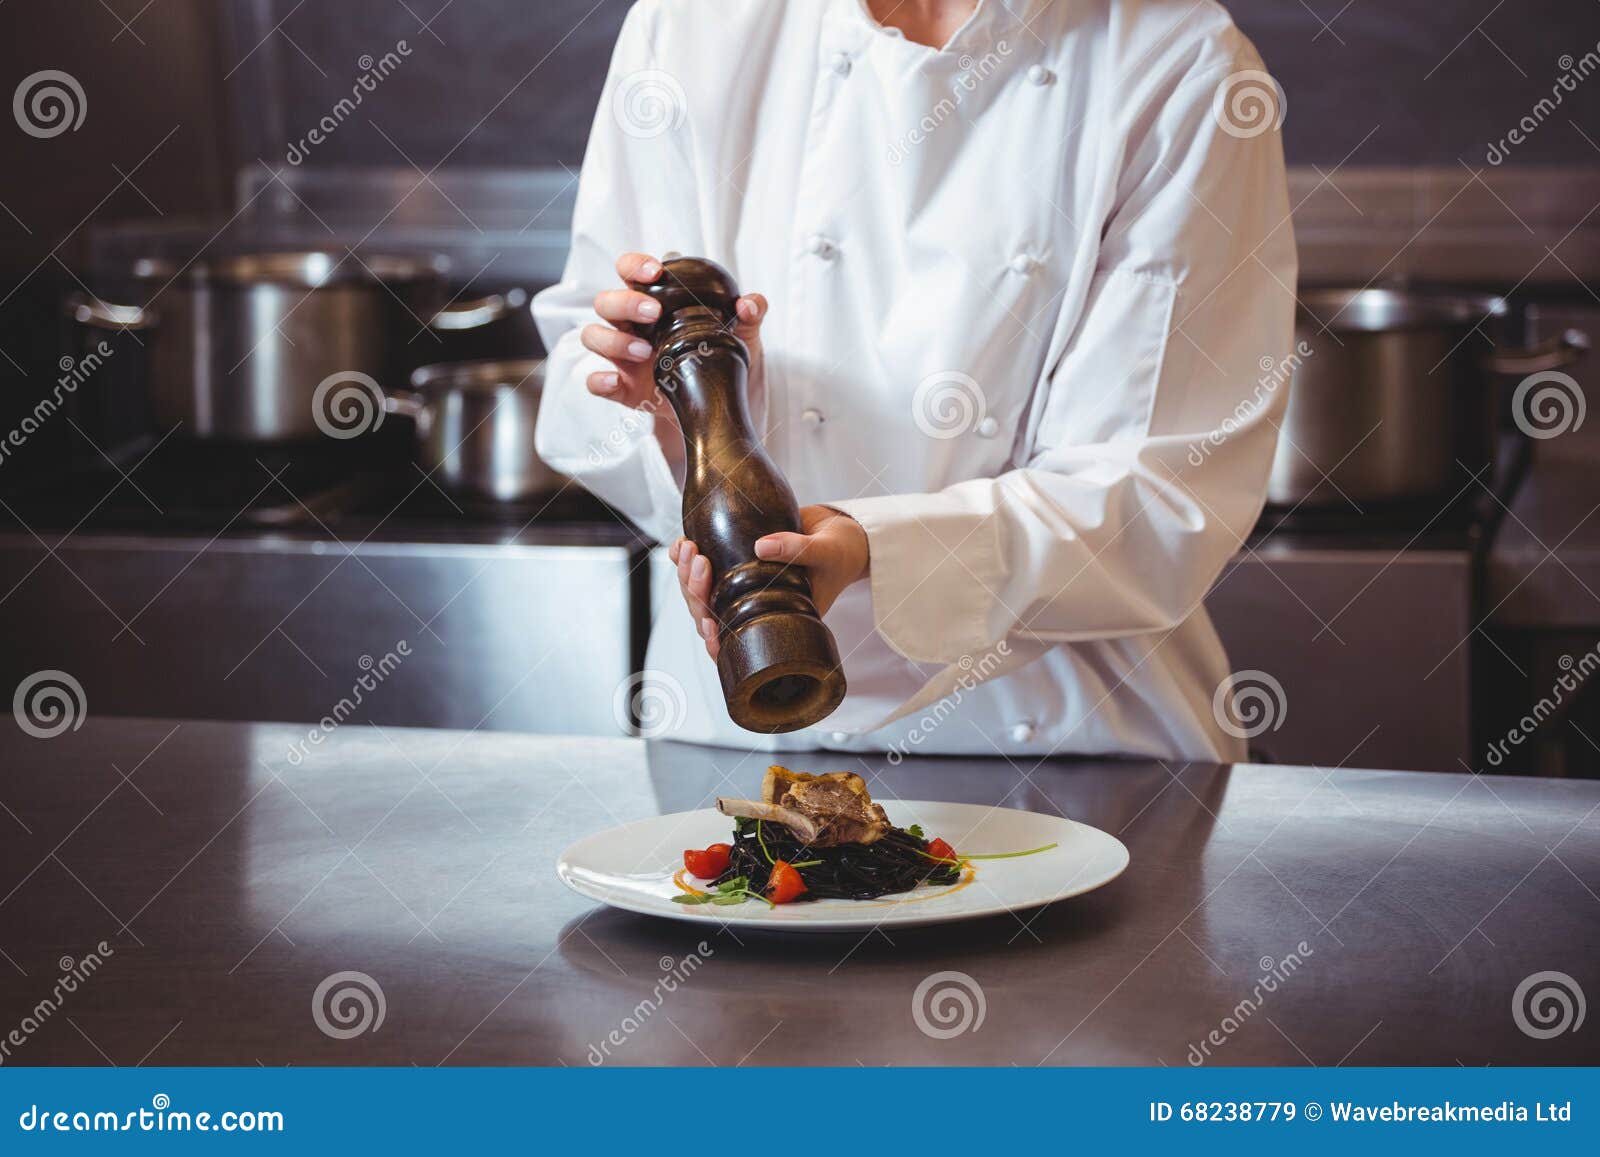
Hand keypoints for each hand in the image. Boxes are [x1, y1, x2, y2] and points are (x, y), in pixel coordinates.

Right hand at [582, 252, 767, 455]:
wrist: (717, 401)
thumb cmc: (719, 356)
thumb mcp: (741, 334)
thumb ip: (750, 315)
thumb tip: (751, 304)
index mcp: (652, 301)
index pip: (630, 272)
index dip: (634, 266)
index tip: (655, 272)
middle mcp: (630, 324)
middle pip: (606, 302)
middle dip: (625, 303)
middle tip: (653, 313)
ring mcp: (622, 356)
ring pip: (594, 337)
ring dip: (614, 341)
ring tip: (645, 352)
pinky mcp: (622, 387)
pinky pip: (596, 381)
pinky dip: (600, 381)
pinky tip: (616, 382)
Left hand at [669, 507, 869, 661]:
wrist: (841, 532)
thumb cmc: (840, 554)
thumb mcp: (826, 553)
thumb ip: (797, 549)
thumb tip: (761, 545)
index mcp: (773, 620)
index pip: (736, 642)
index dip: (716, 640)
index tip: (710, 624)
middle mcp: (752, 607)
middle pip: (708, 613)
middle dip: (695, 591)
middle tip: (701, 562)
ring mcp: (740, 585)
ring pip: (699, 593)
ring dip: (685, 575)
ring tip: (688, 549)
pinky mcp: (733, 559)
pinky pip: (700, 566)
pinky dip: (683, 558)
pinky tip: (681, 544)